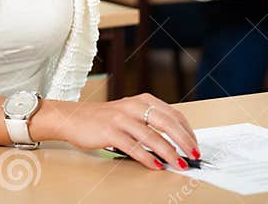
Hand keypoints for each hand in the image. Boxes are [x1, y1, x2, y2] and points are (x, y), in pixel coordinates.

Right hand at [52, 93, 199, 170]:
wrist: (72, 118)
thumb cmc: (102, 119)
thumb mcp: (129, 113)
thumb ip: (149, 123)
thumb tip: (174, 143)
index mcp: (142, 100)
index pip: (173, 114)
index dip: (187, 131)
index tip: (195, 145)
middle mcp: (133, 106)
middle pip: (167, 123)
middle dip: (184, 141)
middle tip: (194, 155)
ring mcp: (121, 118)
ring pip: (152, 136)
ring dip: (169, 153)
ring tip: (179, 164)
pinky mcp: (110, 131)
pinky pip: (133, 146)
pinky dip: (147, 158)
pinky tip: (156, 166)